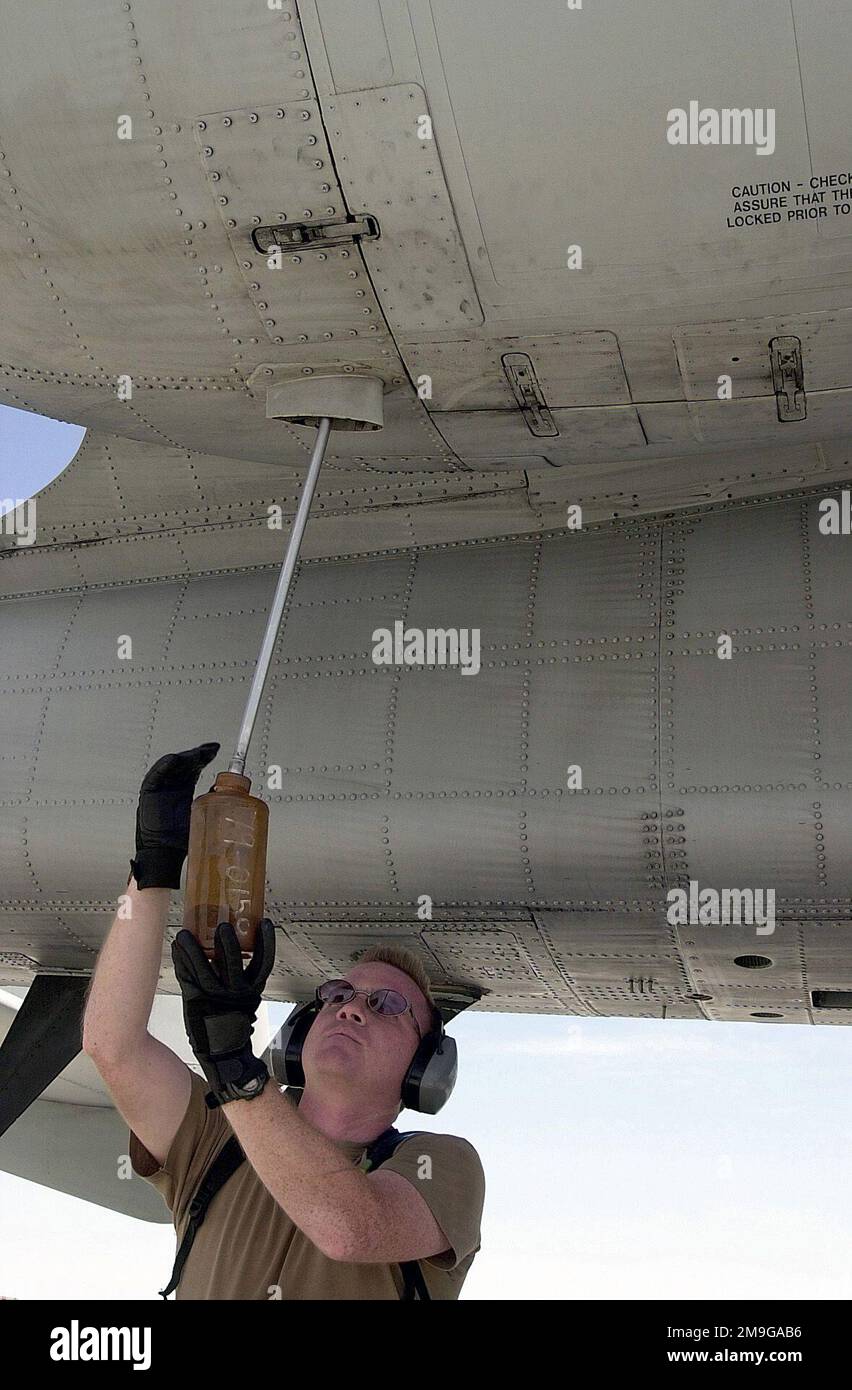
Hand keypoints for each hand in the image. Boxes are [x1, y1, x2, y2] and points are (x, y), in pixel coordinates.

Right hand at [130, 743, 219, 888]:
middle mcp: (171, 786)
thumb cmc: (179, 839)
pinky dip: (163, 767)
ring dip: (184, 758)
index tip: (214, 748)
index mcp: (183, 789)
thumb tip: (230, 791)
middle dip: (197, 754)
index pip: (194, 767)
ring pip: (171, 766)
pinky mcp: (148, 793)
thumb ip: (213, 801)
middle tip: (209, 750)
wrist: (164, 853)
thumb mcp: (202, 815)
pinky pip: (155, 776)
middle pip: (184, 763)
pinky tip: (173, 760)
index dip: (203, 756)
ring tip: (197, 754)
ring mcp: (160, 788)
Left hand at [171, 920, 275, 1106]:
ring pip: (204, 970)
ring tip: (187, 933)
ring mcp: (213, 998)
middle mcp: (234, 994)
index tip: (264, 924)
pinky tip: (177, 946)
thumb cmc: (233, 1026)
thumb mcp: (245, 1002)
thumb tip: (237, 950)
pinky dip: (181, 960)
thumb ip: (242, 980)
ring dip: (194, 949)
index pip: (263, 963)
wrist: (222, 1055)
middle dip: (227, 943)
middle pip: (232, 963)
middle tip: (223, 926)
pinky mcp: (195, 1001)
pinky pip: (187, 977)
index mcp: (251, 991)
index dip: (266, 942)